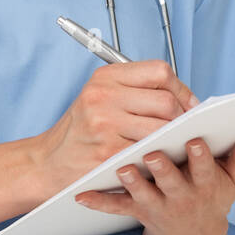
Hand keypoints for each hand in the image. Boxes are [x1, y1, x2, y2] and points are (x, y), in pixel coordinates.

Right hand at [28, 60, 196, 200]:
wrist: (46, 162)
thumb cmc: (80, 131)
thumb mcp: (100, 96)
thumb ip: (137, 91)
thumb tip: (186, 99)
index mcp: (105, 78)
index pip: (159, 71)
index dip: (181, 89)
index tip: (188, 105)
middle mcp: (103, 96)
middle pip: (165, 101)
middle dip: (182, 118)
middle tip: (184, 130)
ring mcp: (104, 125)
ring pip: (161, 128)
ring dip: (173, 140)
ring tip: (173, 145)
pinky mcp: (107, 153)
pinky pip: (148, 152)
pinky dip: (158, 157)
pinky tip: (157, 160)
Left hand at [74, 133, 234, 234]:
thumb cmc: (211, 199)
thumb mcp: (233, 184)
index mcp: (206, 185)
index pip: (205, 169)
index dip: (200, 157)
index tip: (195, 140)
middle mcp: (182, 197)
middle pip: (172, 182)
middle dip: (163, 169)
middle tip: (153, 154)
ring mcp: (159, 206)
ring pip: (144, 194)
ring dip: (132, 183)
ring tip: (122, 169)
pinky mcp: (140, 212)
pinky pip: (117, 208)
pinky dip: (99, 202)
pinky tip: (82, 195)